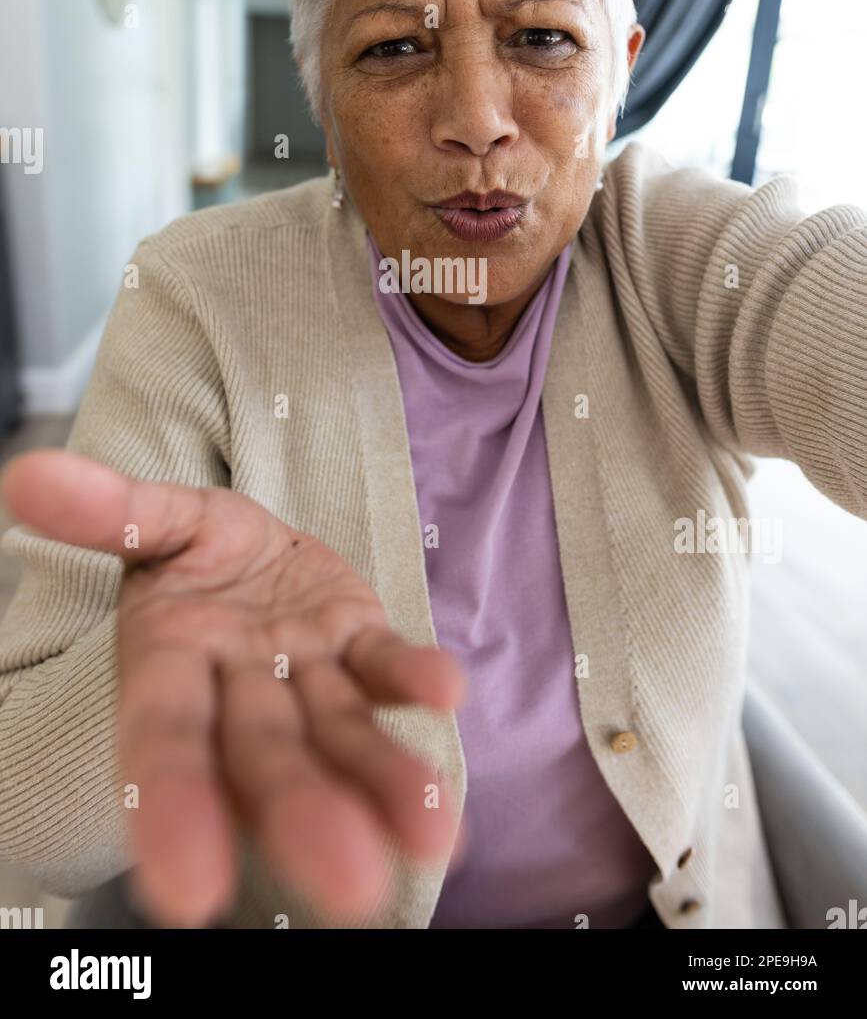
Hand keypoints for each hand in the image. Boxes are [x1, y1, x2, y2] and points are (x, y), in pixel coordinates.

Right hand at [1, 450, 466, 926]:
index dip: (172, 806)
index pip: (165, 741)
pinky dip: (412, 679)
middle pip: (266, 757)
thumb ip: (104, 510)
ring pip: (341, 734)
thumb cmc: (188, 550)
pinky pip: (384, 668)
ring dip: (381, 778)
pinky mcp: (359, 647)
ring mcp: (306, 675)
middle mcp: (239, 689)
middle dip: (302, 814)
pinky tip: (444, 691)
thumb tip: (26, 475)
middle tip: (350, 885)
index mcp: (167, 666)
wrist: (246, 546)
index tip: (187, 891)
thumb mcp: (151, 521)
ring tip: (432, 833)